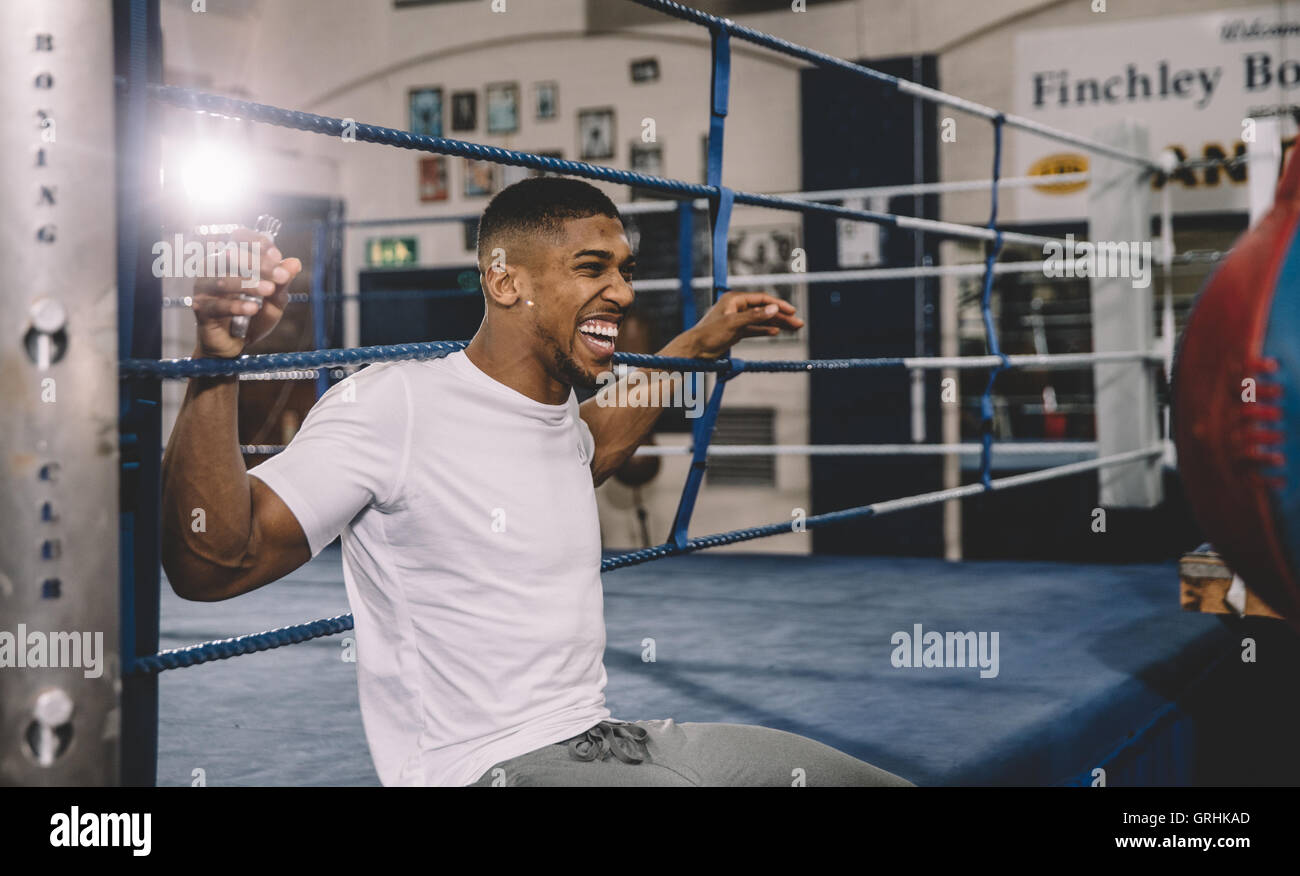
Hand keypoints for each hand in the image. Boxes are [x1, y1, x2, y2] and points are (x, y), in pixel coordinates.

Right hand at [191, 226, 302, 358]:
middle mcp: (213, 268)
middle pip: (231, 257)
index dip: (258, 244)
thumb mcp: (274, 300)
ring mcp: (204, 288)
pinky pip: (218, 305)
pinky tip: (252, 309)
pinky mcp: (201, 308)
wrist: (236, 346)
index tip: (276, 256)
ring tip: (269, 290)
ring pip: (223, 280)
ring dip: (249, 284)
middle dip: (258, 265)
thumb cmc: (254, 317)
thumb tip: (295, 262)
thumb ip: (283, 282)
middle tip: (281, 276)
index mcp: (231, 259)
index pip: (239, 239)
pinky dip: (236, 306)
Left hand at [674, 291, 803, 359]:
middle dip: (782, 316)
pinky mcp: (736, 331)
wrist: (695, 350)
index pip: (762, 300)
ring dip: (777, 324)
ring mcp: (737, 320)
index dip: (778, 305)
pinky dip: (765, 330)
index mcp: (735, 299)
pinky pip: (754, 329)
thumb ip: (754, 316)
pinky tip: (776, 332)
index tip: (792, 311)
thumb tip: (774, 309)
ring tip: (793, 328)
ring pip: (761, 320)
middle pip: (764, 310)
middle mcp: (737, 307)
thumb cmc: (710, 333)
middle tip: (798, 323)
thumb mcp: (734, 323)